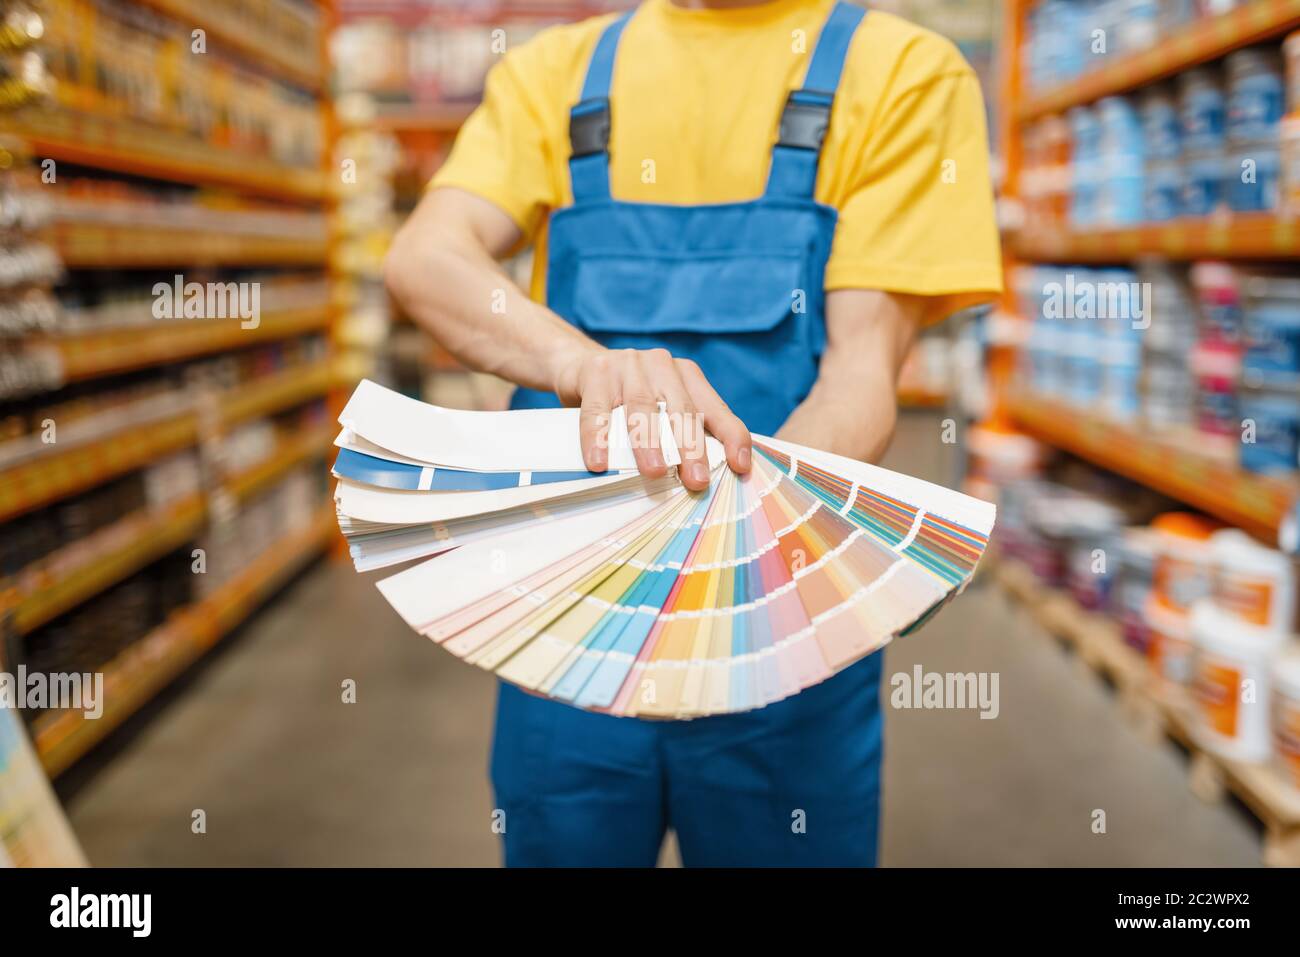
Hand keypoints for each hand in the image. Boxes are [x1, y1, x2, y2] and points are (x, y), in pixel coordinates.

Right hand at [552, 347, 751, 490]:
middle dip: (691, 448)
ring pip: (642, 408)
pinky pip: (597, 411)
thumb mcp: (662, 406)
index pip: (716, 409)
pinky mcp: (597, 372)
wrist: (581, 363)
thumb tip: (705, 478)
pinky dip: (597, 438)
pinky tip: (598, 462)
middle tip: (696, 480)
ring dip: (649, 443)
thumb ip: (683, 431)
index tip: (740, 467)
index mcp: (687, 376)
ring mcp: (629, 365)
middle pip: (682, 410)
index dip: (731, 437)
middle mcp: (662, 366)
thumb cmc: (630, 397)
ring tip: (654, 472)